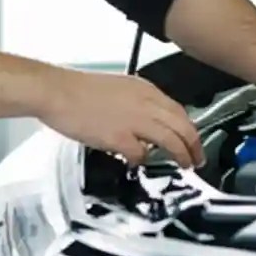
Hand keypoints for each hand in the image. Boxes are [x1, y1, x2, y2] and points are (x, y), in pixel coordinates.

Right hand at [37, 68, 204, 168]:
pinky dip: (143, 160)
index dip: (190, 129)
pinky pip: (141, 154)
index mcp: (146, 90)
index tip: (192, 141)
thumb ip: (138, 104)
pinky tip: (137, 161)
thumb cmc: (80, 91)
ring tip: (185, 166)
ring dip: (181, 155)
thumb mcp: (120, 89)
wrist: (57, 92)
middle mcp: (146, 103)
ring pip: (172, 140)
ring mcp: (134, 121)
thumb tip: (148, 125)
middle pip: (183, 126)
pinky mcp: (119, 137)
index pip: (179, 111)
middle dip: (194, 145)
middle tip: (198, 160)